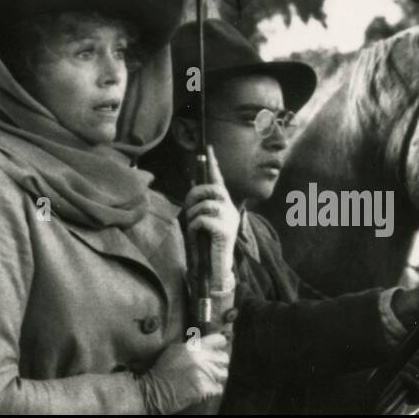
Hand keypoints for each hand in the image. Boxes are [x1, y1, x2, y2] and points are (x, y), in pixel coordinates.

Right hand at [141, 333, 230, 412]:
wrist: (157, 390)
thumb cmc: (164, 370)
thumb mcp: (175, 350)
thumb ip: (192, 346)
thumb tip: (206, 344)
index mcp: (193, 347)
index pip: (218, 339)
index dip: (220, 343)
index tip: (220, 346)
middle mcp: (200, 358)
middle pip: (224, 357)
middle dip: (220, 362)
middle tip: (213, 366)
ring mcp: (204, 373)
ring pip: (223, 373)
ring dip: (217, 376)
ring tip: (208, 377)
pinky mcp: (205, 388)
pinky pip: (219, 388)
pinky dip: (213, 389)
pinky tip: (205, 387)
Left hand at [184, 146, 239, 287]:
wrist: (217, 268)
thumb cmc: (207, 244)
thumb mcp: (203, 221)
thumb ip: (200, 206)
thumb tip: (192, 189)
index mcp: (225, 205)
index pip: (219, 181)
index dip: (213, 165)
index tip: (208, 149)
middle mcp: (230, 209)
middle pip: (212, 188)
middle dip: (195, 194)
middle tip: (188, 207)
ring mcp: (229, 220)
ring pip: (205, 204)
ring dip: (192, 215)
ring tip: (193, 227)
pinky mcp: (225, 231)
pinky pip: (202, 219)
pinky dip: (193, 226)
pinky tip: (196, 235)